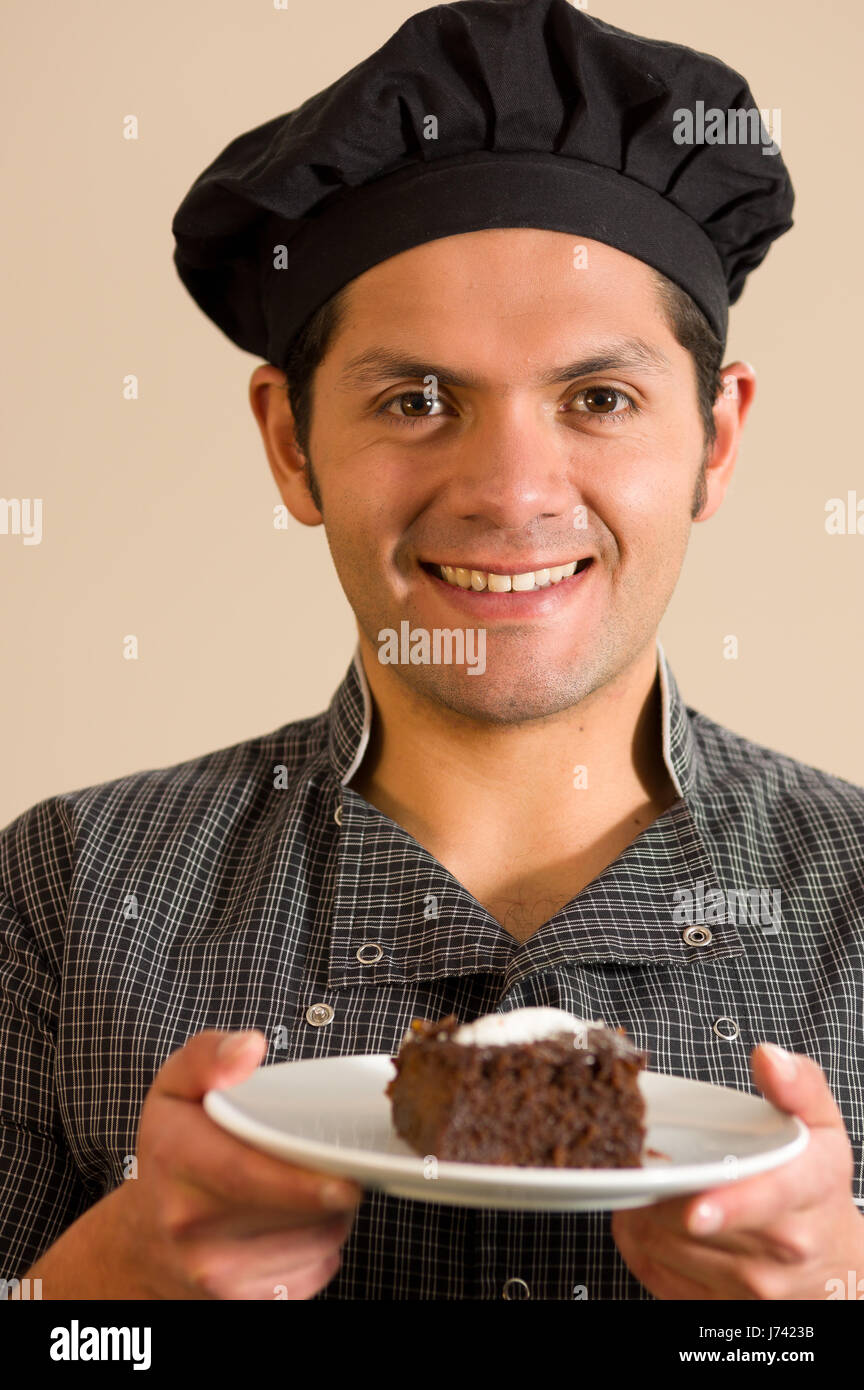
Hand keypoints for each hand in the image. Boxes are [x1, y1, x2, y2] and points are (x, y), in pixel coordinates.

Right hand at [26, 1029, 362, 1299]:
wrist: (143, 1242)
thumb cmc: (169, 1154)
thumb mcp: (174, 1089)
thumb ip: (209, 1055)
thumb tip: (250, 1046)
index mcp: (178, 1160)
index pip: (248, 1177)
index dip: (305, 1183)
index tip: (348, 1180)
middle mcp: (192, 1226)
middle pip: (298, 1213)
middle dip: (335, 1188)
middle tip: (339, 1163)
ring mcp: (218, 1273)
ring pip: (315, 1244)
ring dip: (334, 1215)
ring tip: (317, 1188)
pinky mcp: (243, 1304)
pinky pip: (313, 1273)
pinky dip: (322, 1247)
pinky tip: (302, 1224)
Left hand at [611, 1042, 863, 1298]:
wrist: (835, 1267)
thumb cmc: (817, 1188)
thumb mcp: (821, 1126)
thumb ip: (797, 1085)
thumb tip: (768, 1057)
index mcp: (810, 1187)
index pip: (771, 1198)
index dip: (730, 1205)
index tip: (697, 1211)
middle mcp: (785, 1244)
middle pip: (698, 1221)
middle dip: (659, 1190)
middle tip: (640, 1160)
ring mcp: (754, 1286)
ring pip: (668, 1246)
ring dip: (642, 1213)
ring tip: (650, 1185)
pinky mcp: (722, 1308)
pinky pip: (657, 1273)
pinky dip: (639, 1242)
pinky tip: (649, 1220)